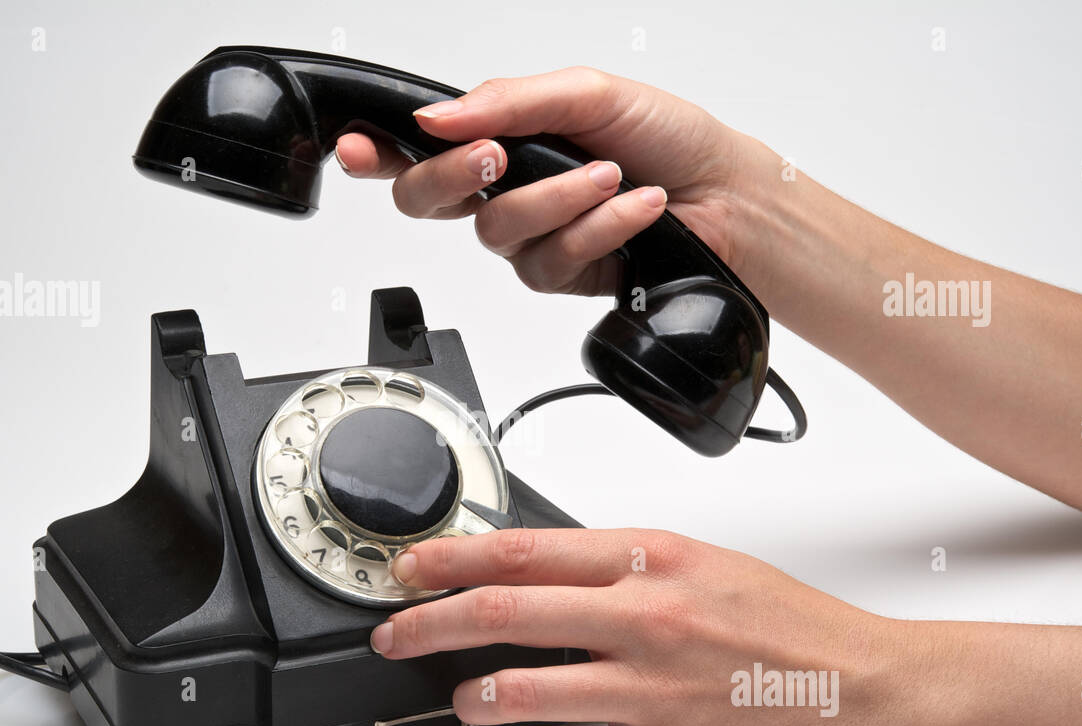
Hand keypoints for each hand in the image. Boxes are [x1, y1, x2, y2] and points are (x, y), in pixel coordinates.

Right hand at [334, 68, 762, 295]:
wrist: (727, 196)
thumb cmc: (668, 136)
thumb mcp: (588, 94)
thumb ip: (509, 102)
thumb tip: (439, 118)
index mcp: (501, 137)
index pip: (418, 147)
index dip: (374, 150)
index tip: (354, 147)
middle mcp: (505, 190)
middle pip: (428, 201)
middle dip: (453, 177)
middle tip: (495, 158)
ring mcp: (530, 237)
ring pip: (497, 232)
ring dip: (558, 198)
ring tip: (609, 174)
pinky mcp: (561, 275)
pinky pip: (551, 259)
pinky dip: (597, 227)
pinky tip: (633, 206)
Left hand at [369, 527, 909, 725]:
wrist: (873, 690)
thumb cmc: (795, 625)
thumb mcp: (706, 563)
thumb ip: (623, 565)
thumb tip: (544, 573)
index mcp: (654, 560)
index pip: (524, 550)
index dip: (451, 558)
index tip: (412, 568)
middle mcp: (645, 618)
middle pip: (503, 613)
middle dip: (430, 624)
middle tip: (398, 634)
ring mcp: (652, 690)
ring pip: (522, 691)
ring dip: (474, 698)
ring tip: (463, 700)